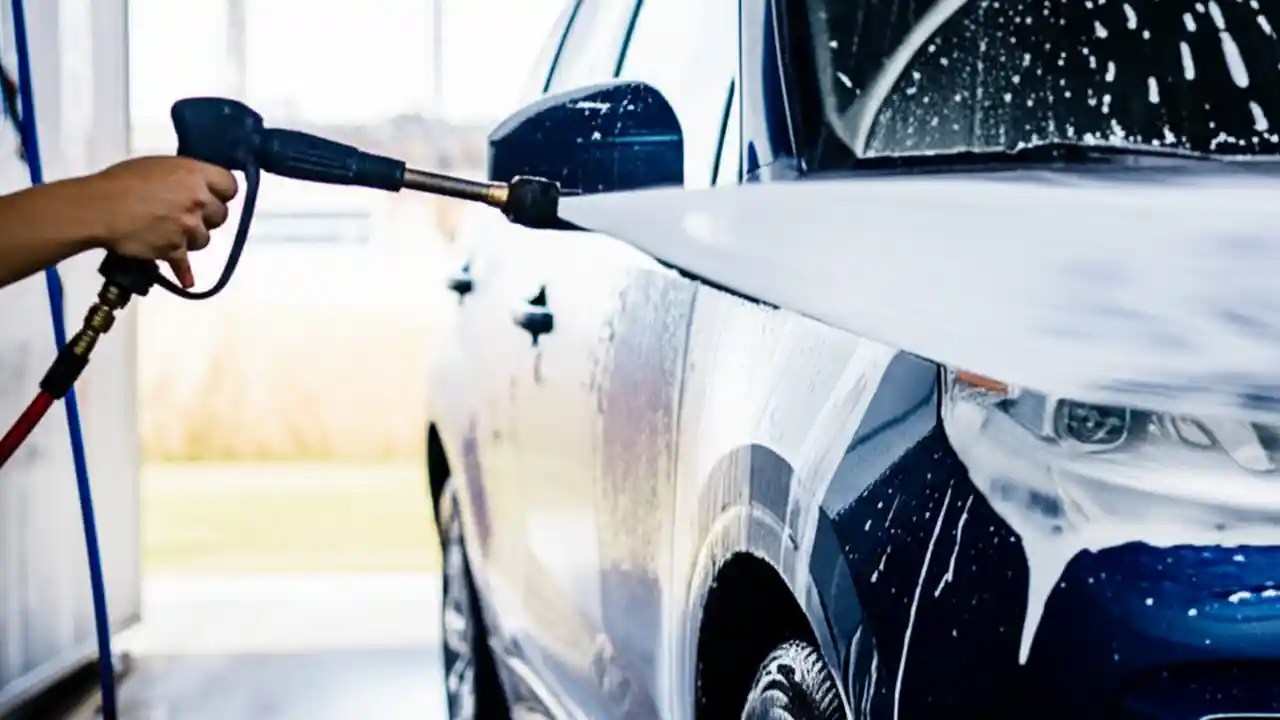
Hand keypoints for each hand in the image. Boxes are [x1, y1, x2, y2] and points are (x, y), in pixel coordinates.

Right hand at [81, 156, 238, 287]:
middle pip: (221, 215)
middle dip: (207, 217)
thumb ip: (185, 177)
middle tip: (187, 215)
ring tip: (169, 233)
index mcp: (195, 174)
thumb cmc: (121, 181)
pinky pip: (185, 265)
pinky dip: (183, 272)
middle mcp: (198, 200)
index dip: (223, 192)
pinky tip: (186, 280)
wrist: (100, 208)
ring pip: (204, 239)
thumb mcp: (158, 166)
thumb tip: (195, 186)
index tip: (215, 195)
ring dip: (191, 239)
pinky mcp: (175, 250)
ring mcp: (188, 227)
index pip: (230, 185)